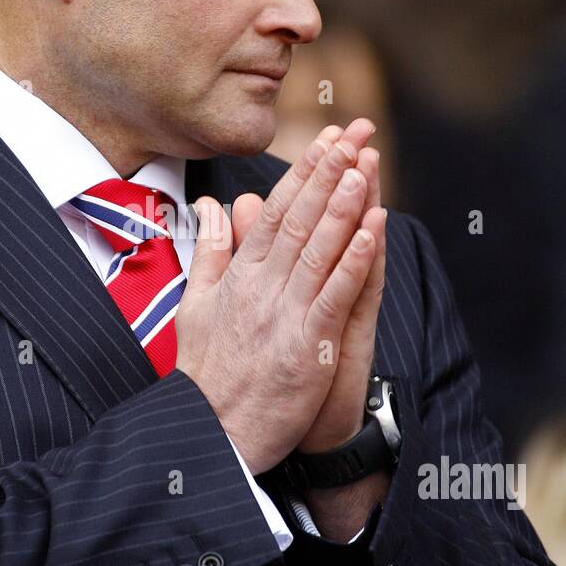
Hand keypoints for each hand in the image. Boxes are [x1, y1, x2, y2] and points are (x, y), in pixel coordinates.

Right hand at [175, 118, 377, 474]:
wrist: (210, 433)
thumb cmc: (207, 374)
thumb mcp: (195, 305)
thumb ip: (210, 252)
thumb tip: (213, 206)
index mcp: (239, 276)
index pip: (274, 212)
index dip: (303, 172)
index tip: (327, 139)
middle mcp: (261, 287)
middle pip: (299, 219)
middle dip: (329, 172)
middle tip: (355, 132)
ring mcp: (285, 316)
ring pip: (318, 250)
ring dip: (342, 206)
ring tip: (363, 166)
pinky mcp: (307, 347)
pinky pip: (333, 297)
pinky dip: (352, 263)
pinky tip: (370, 232)